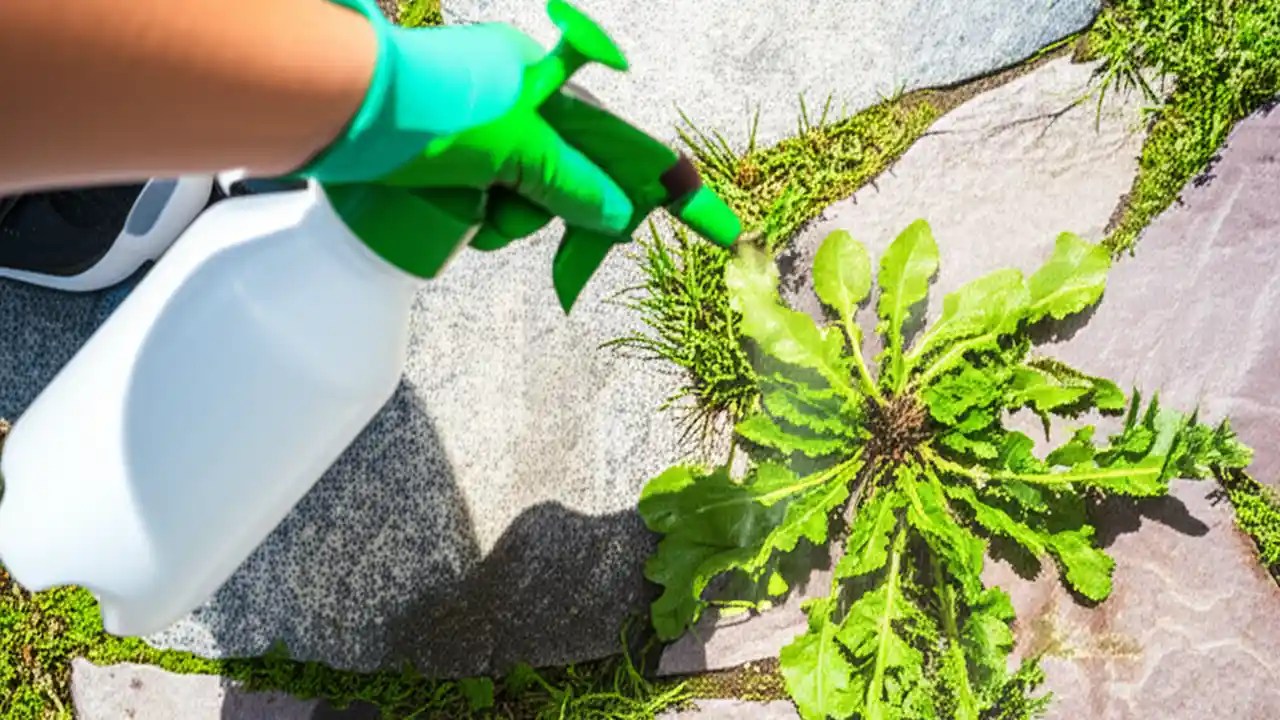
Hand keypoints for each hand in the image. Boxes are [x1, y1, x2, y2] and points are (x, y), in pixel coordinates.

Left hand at [298, 0, 632, 235]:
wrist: (340, 115)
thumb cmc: (437, 114)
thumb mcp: (521, 150)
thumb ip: (574, 184)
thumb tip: (618, 216)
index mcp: (529, 72)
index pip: (584, 131)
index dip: (597, 174)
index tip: (611, 214)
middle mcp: (498, 95)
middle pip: (544, 169)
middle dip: (529, 205)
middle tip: (506, 213)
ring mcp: (461, 126)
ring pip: (505, 189)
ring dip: (495, 217)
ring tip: (469, 216)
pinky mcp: (427, 155)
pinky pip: (468, 196)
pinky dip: (465, 215)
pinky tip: (453, 219)